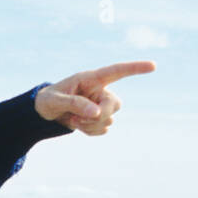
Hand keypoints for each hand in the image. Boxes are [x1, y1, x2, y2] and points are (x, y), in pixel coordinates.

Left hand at [35, 60, 155, 135]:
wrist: (45, 113)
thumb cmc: (48, 100)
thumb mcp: (55, 100)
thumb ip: (75, 103)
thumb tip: (96, 112)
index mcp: (91, 79)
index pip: (116, 71)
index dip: (135, 68)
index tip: (153, 66)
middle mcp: (100, 90)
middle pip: (115, 104)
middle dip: (100, 116)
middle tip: (77, 119)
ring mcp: (101, 105)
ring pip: (109, 120)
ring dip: (90, 125)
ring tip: (73, 119)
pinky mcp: (99, 118)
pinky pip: (103, 129)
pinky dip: (90, 132)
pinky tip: (78, 125)